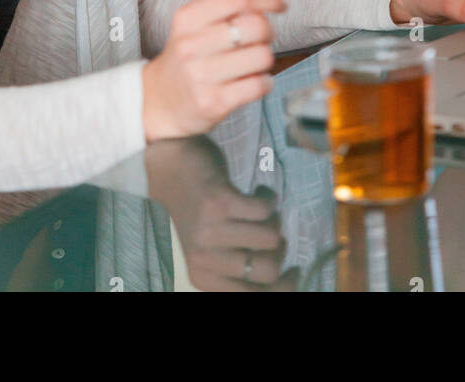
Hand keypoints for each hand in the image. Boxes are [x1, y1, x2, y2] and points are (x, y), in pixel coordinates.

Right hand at [141, 0, 285, 141]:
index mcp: (188, 18)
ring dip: (265, 58)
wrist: (161, 100)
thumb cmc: (187, 58)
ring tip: (251, 62)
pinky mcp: (214, 102)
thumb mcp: (194, 25)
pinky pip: (259, 85)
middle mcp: (192, 44)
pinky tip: (252, 81)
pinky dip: (264, 82)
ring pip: (262, 55)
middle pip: (255, 25)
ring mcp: (201, 75)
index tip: (278, 3)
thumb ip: (227, 7)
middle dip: (268, 30)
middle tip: (260, 38)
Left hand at [146, 141, 298, 291]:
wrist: (169, 167)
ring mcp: (210, 230)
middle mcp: (204, 259)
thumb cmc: (197, 212)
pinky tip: (260, 192)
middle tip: (272, 231)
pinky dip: (269, 198)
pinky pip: (264, 209)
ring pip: (271, 237)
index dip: (284, 286)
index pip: (255, 297)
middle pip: (269, 269)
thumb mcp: (209, 250)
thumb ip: (235, 269)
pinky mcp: (219, 201)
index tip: (295, 270)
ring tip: (262, 210)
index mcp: (203, 278)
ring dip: (274, 220)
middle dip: (281, 250)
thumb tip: (281, 280)